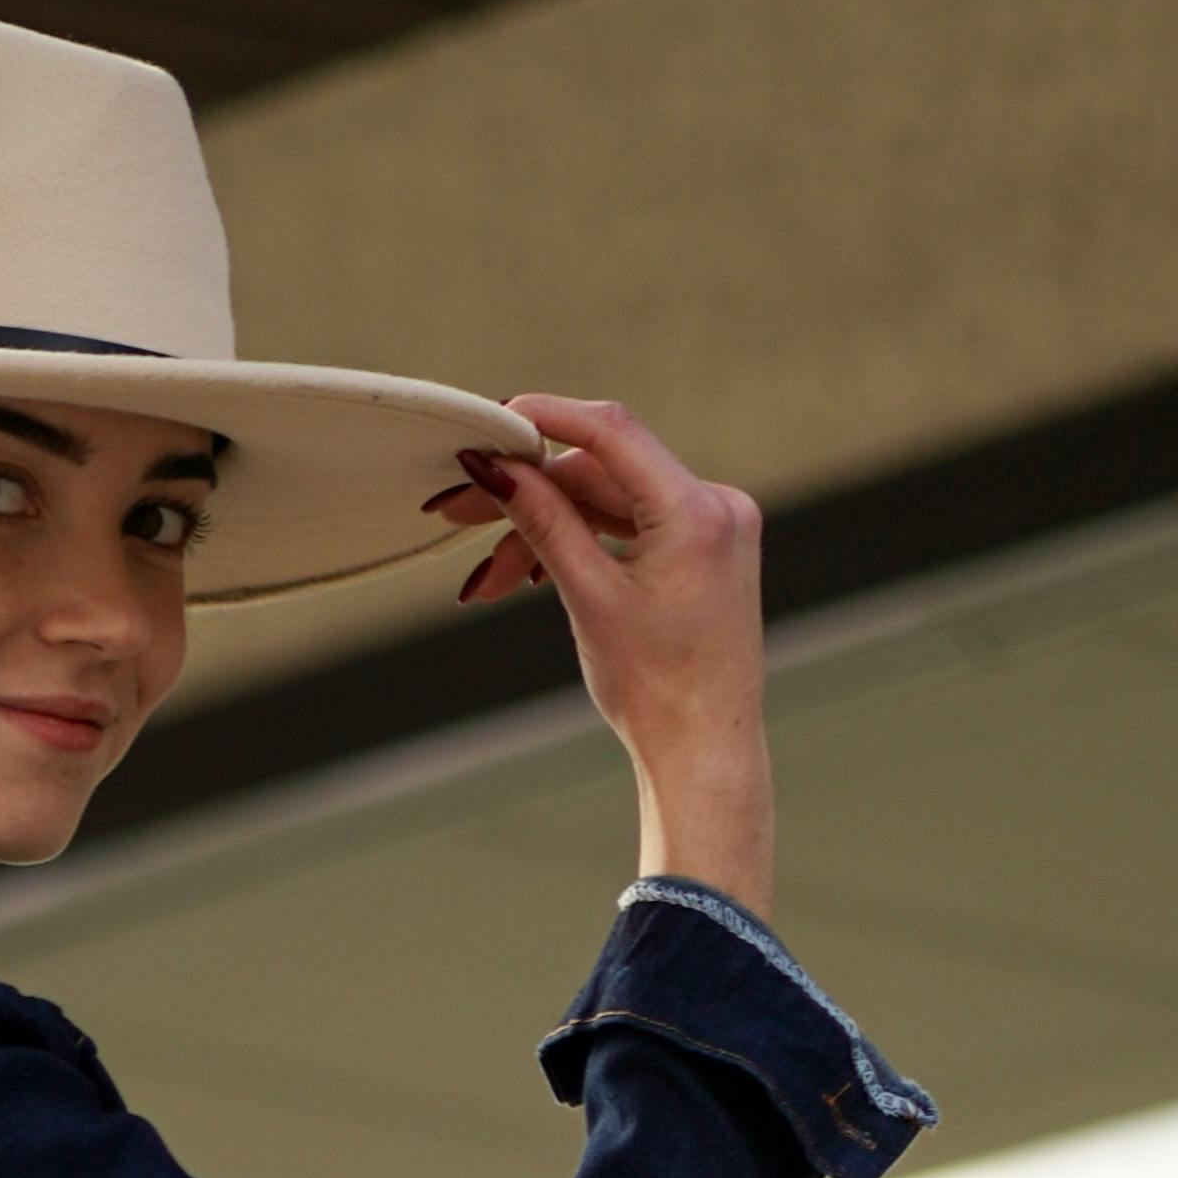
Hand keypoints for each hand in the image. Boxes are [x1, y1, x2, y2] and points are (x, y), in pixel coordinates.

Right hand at [421, 394, 771, 915]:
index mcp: (698, 513)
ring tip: (489, 580)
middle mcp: (717, 505)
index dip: (545, 418)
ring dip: (548, 531)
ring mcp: (715, 526)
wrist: (703, 758)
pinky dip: (585, 544)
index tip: (491, 423)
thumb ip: (542, 522)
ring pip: (610, 504)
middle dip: (530, 498)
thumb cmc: (655, 693)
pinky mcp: (705, 550)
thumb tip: (494, 465)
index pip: (611, 432)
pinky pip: (632, 527)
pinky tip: (533, 573)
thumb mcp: (588, 597)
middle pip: (602, 475)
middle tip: (460, 513)